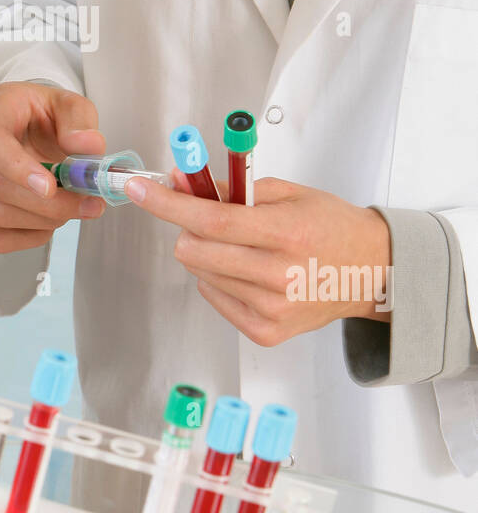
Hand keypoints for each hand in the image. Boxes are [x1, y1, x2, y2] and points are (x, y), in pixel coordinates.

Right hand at [0, 81, 106, 251]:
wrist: (31, 129)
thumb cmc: (48, 117)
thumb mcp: (71, 107)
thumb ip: (81, 121)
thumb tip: (88, 146)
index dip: (17, 169)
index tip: (50, 187)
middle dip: (50, 205)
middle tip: (91, 205)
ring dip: (44, 221)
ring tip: (71, 208)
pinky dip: (28, 237)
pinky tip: (48, 222)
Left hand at [124, 173, 391, 345]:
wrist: (371, 272)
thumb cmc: (331, 226)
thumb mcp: (289, 192)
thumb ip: (233, 187)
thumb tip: (182, 181)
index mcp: (287, 234)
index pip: (212, 220)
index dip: (169, 204)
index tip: (142, 189)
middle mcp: (279, 276)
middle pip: (196, 251)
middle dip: (189, 228)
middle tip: (207, 217)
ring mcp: (271, 309)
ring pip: (200, 273)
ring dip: (208, 253)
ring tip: (243, 246)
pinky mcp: (266, 332)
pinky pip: (214, 297)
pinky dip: (220, 278)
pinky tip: (250, 271)